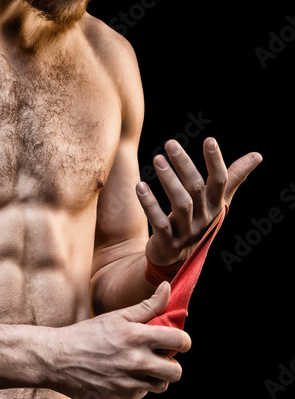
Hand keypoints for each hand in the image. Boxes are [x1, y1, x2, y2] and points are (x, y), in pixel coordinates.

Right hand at [46, 282, 190, 398]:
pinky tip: (121, 376)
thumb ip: (147, 306)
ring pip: (160, 386)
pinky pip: (141, 395)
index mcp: (137, 337)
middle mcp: (136, 362)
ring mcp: (129, 383)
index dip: (183, 341)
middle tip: (158, 358)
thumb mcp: (117, 317)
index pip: (180, 341)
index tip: (178, 342)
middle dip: (171, 364)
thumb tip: (167, 287)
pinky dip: (136, 387)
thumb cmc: (86, 335)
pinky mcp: (121, 398)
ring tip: (140, 367)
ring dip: (155, 377)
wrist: (57, 360)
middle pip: (176, 371)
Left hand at [137, 137, 261, 266]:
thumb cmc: (200, 220)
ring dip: (168, 180)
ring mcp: (187, 231)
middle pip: (196, 188)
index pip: (220, 181)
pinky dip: (150, 204)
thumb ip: (234, 178)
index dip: (216, 161)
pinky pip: (159, 222)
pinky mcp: (168, 242)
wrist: (178, 258)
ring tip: (157, 159)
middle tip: (170, 143)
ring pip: (180, 203)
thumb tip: (257, 155)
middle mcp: (205, 218)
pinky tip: (140, 186)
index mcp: (217, 206)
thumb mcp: (218, 201)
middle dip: (184, 165)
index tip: (209, 140)